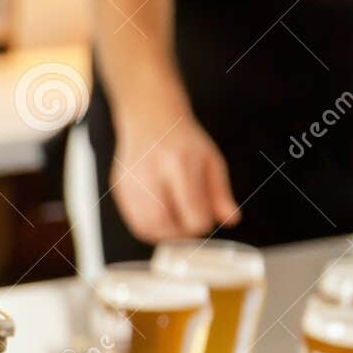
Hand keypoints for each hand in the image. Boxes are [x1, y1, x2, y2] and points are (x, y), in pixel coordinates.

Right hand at [110, 111, 239, 244]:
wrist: (150, 119)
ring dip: (164, 233)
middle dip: (181, 232)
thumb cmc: (184, 141)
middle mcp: (152, 174)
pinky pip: (135, 222)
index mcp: (180, 164)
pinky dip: (150, 228)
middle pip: (167, 224)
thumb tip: (232, 221)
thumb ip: (220, 193)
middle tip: (190, 224)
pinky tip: (161, 219)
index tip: (204, 216)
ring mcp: (132, 183)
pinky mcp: (120, 189)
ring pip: (148, 227)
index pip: (193, 214)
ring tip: (176, 223)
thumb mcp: (211, 161)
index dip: (202, 222)